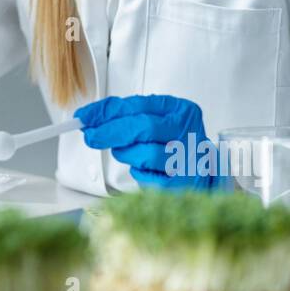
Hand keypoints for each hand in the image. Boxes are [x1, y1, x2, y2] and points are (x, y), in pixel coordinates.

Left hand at [74, 94, 225, 190]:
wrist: (204, 172)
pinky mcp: (181, 184)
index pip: (138, 105)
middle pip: (143, 127)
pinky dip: (137, 172)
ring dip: (125, 153)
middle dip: (110, 131)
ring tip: (124, 152)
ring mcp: (188, 160)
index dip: (107, 111)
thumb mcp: (157, 119)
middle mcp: (189, 133)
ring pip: (144, 154)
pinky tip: (142, 167)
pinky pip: (148, 177)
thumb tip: (90, 118)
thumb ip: (127, 115)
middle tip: (90, 136)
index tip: (85, 116)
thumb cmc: (173, 142)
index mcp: (182, 110)